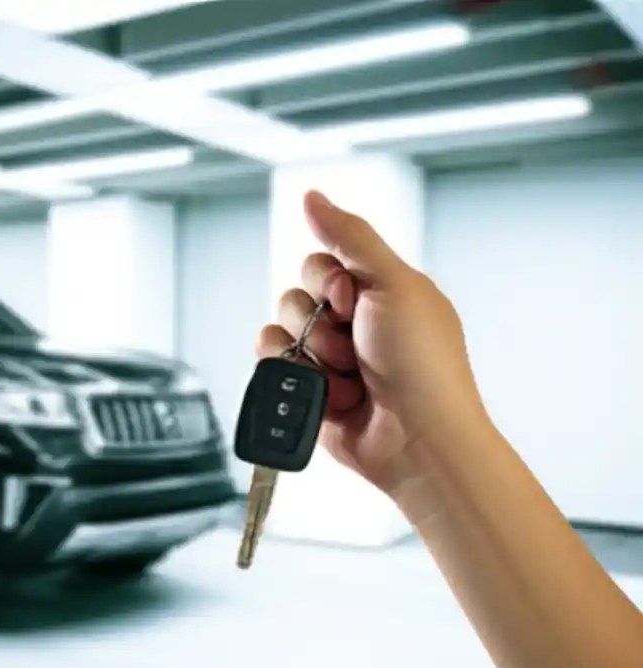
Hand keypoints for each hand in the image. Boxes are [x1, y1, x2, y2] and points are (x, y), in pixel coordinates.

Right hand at [256, 190, 487, 494]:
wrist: (418, 440)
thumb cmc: (424, 367)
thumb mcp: (393, 284)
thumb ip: (349, 236)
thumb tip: (312, 195)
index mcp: (381, 291)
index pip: (323, 262)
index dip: (329, 282)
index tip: (353, 302)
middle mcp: (354, 323)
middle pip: (296, 295)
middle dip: (318, 323)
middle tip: (354, 346)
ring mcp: (331, 359)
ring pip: (280, 331)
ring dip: (311, 354)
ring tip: (348, 377)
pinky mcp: (312, 391)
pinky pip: (273, 366)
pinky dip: (293, 378)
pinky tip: (330, 393)